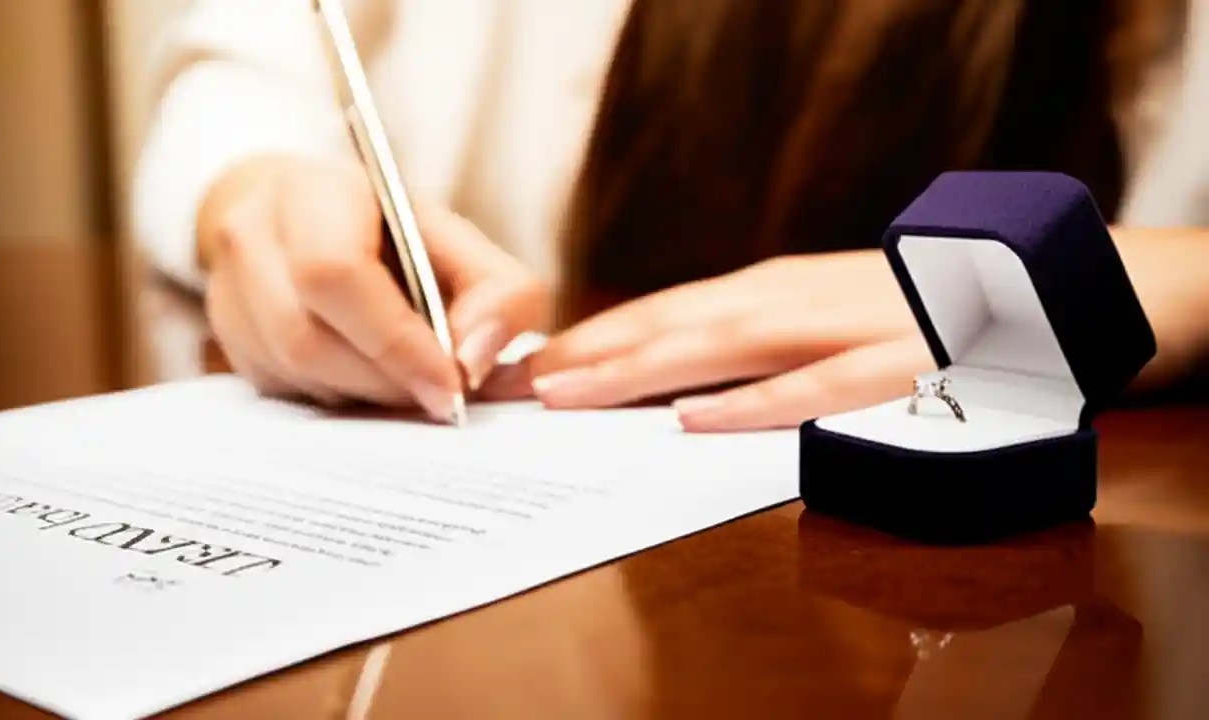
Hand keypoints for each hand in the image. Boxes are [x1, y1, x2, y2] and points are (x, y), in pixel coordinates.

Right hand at [198, 155, 547, 419]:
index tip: (450, 383)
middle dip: (386, 378)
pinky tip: (367, 379)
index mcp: (312, 191)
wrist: (303, 217)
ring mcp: (225, 290)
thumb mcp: (459, 241)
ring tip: (407, 384)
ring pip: (293, 371)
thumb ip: (499, 293)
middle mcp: (251, 235)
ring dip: (363, 394)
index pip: (336, 272)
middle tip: (437, 392)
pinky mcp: (226, 339)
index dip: (396, 341)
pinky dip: (337, 397)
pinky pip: (283, 390)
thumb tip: (476, 362)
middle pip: (308, 336)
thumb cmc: (388, 232)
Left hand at [529, 251, 931, 430]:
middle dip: (597, 356)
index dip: (597, 337)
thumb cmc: (904, 305)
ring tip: (576, 396)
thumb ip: (744, 333)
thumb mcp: (812, 306)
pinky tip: (699, 421)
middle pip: (676, 326)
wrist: (1025, 283)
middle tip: (525, 388)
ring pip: (726, 348)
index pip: (663, 311)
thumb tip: (661, 369)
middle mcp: (791, 300)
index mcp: (769, 289)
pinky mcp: (894, 366)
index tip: (536, 366)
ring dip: (644, 370)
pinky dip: (754, 405)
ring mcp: (840, 328)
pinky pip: (816, 391)